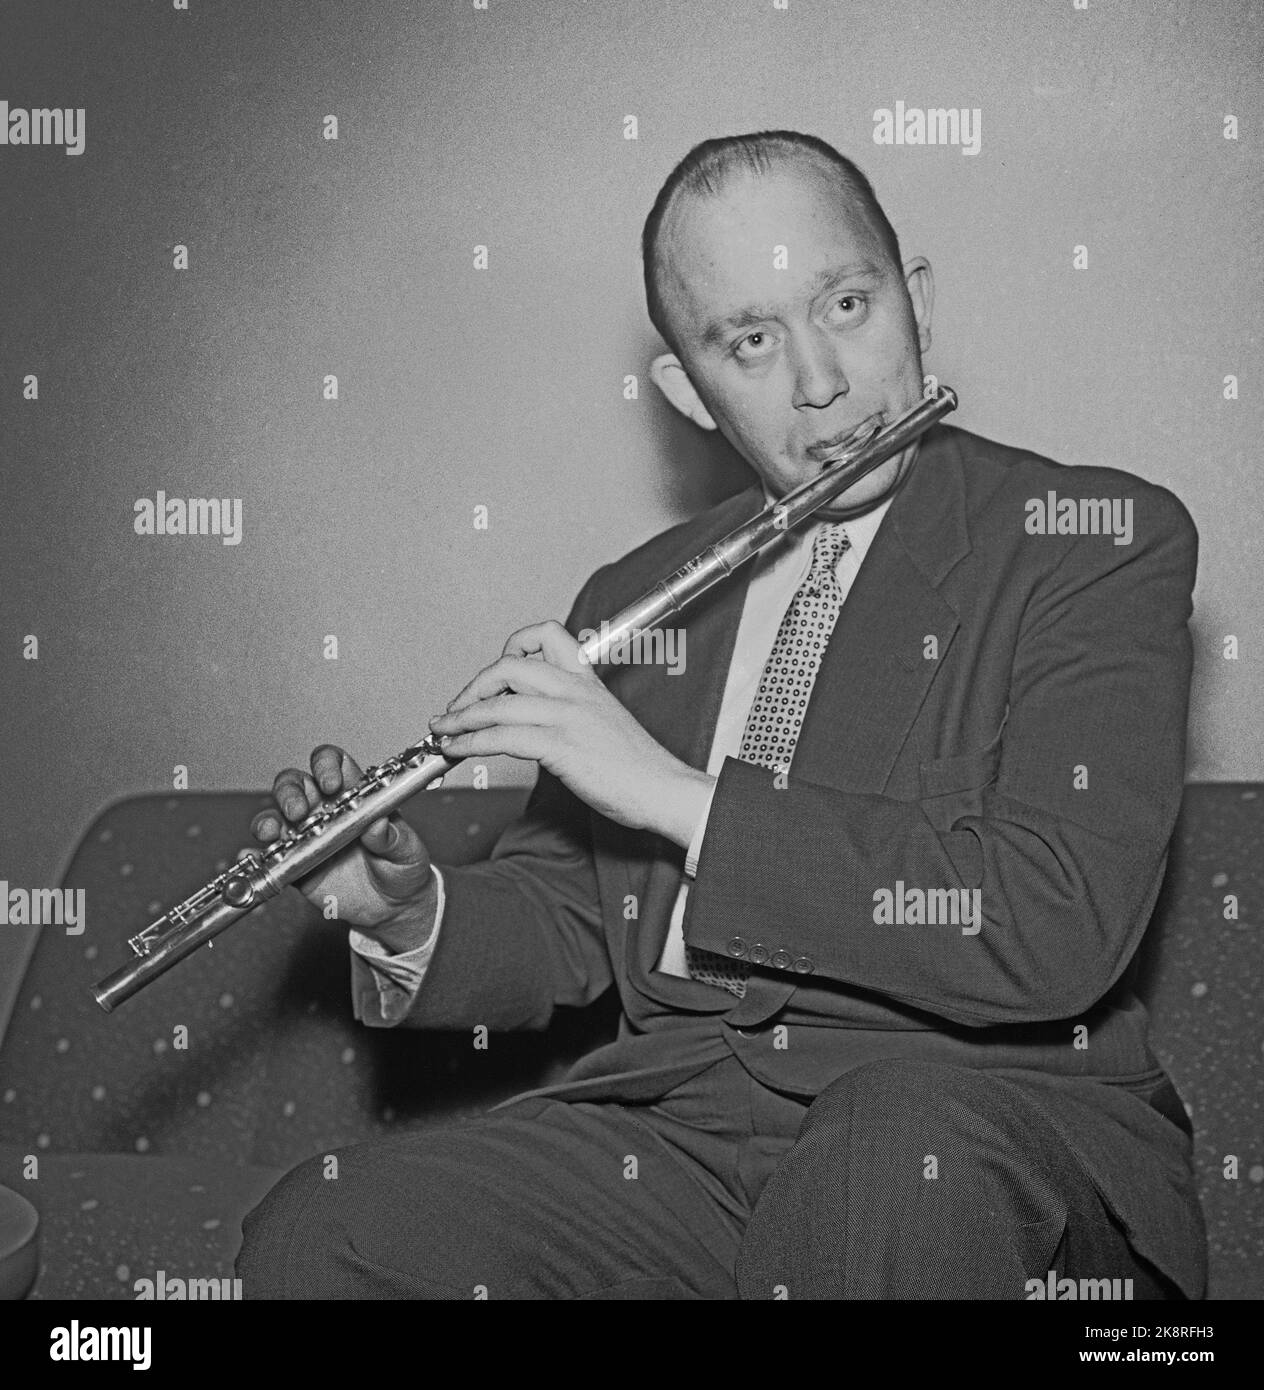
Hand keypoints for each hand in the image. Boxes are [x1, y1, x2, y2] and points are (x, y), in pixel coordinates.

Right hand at [250, 744, 435, 949]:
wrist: (393, 907)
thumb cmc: (403, 868)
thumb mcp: (408, 851)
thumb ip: (394, 838)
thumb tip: (379, 825)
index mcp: (354, 796)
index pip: (334, 763)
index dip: (326, 765)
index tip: (331, 784)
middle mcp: (325, 810)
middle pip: (296, 784)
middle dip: (290, 792)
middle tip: (299, 811)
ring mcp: (306, 836)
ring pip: (276, 816)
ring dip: (268, 820)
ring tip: (272, 834)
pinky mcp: (295, 865)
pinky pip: (269, 856)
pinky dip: (256, 855)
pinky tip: (253, 856)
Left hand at [427, 620, 713, 846]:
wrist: (664, 790)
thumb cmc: (638, 766)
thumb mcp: (604, 722)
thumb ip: (571, 711)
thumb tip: (534, 720)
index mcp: (588, 681)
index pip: (545, 636)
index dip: (511, 646)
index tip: (494, 674)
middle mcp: (575, 691)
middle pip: (509, 665)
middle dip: (473, 686)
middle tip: (456, 709)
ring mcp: (567, 716)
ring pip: (498, 702)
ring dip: (459, 717)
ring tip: (441, 731)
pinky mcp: (560, 746)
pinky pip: (502, 736)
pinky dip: (469, 742)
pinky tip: (457, 750)